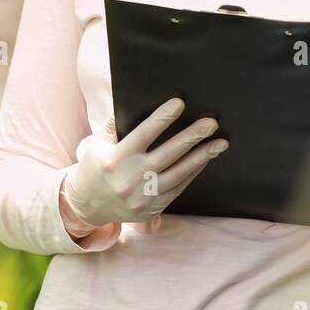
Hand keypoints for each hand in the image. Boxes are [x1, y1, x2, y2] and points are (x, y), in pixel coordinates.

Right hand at [61, 97, 228, 229]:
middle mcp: (130, 178)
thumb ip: (115, 124)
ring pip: (179, 173)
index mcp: (116, 158)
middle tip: (211, 123)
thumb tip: (134, 102)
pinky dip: (193, 173)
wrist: (88, 206)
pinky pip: (178, 188)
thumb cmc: (97, 166)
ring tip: (220, 143)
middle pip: (167, 154)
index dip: (162, 118)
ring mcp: (142, 196)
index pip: (143, 134)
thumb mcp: (98, 143)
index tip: (180, 103)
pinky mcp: (152, 208)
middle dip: (191, 137)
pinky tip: (205, 159)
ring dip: (202, 157)